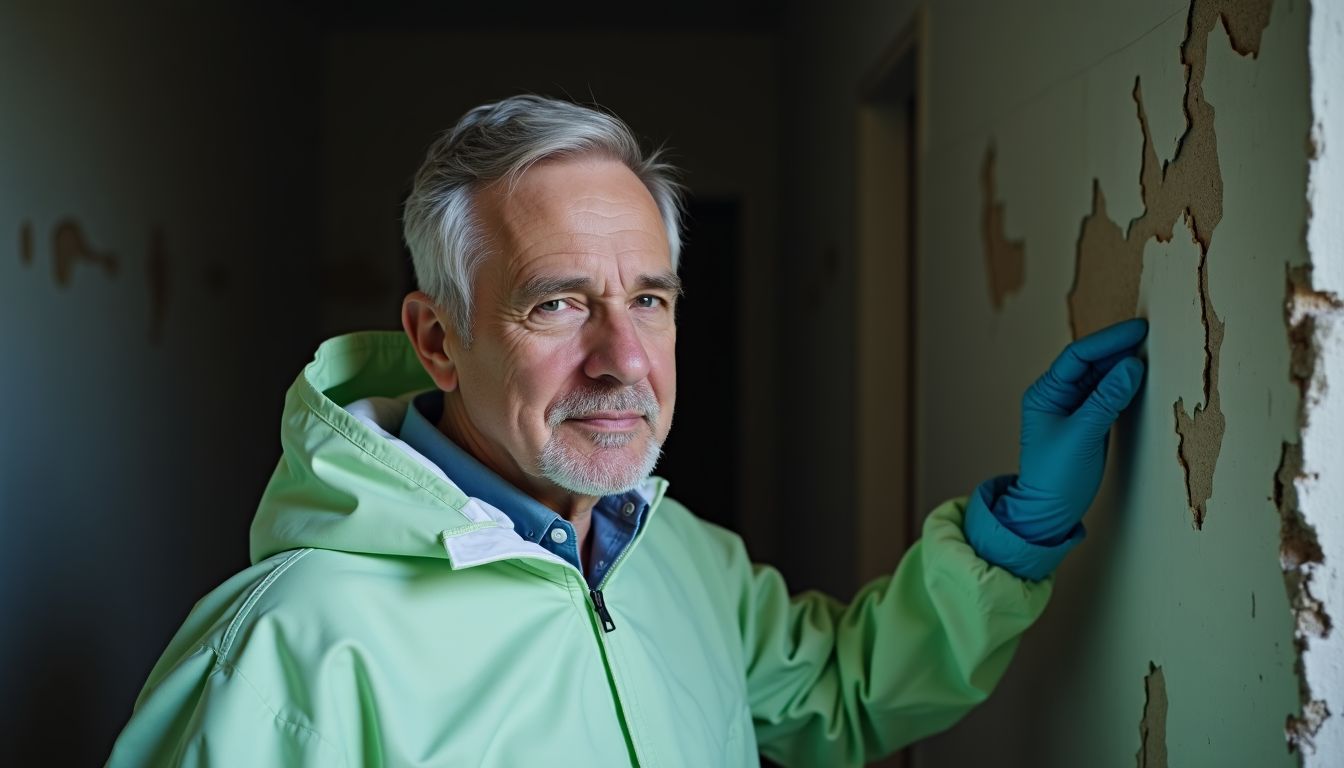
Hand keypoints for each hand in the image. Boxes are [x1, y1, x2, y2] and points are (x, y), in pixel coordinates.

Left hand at [997, 318, 1147, 543]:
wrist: (1050, 510)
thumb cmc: (1056, 475)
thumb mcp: (1083, 435)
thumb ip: (1107, 399)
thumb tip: (1132, 366)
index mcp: (1045, 393)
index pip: (1077, 356)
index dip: (1108, 340)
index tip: (1138, 330)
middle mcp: (1057, 396)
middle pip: (1091, 363)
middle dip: (1119, 349)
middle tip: (1152, 336)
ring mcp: (1073, 408)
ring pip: (1102, 378)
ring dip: (1124, 366)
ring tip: (1153, 352)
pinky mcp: (1088, 422)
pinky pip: (1108, 396)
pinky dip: (1125, 387)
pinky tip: (1142, 379)